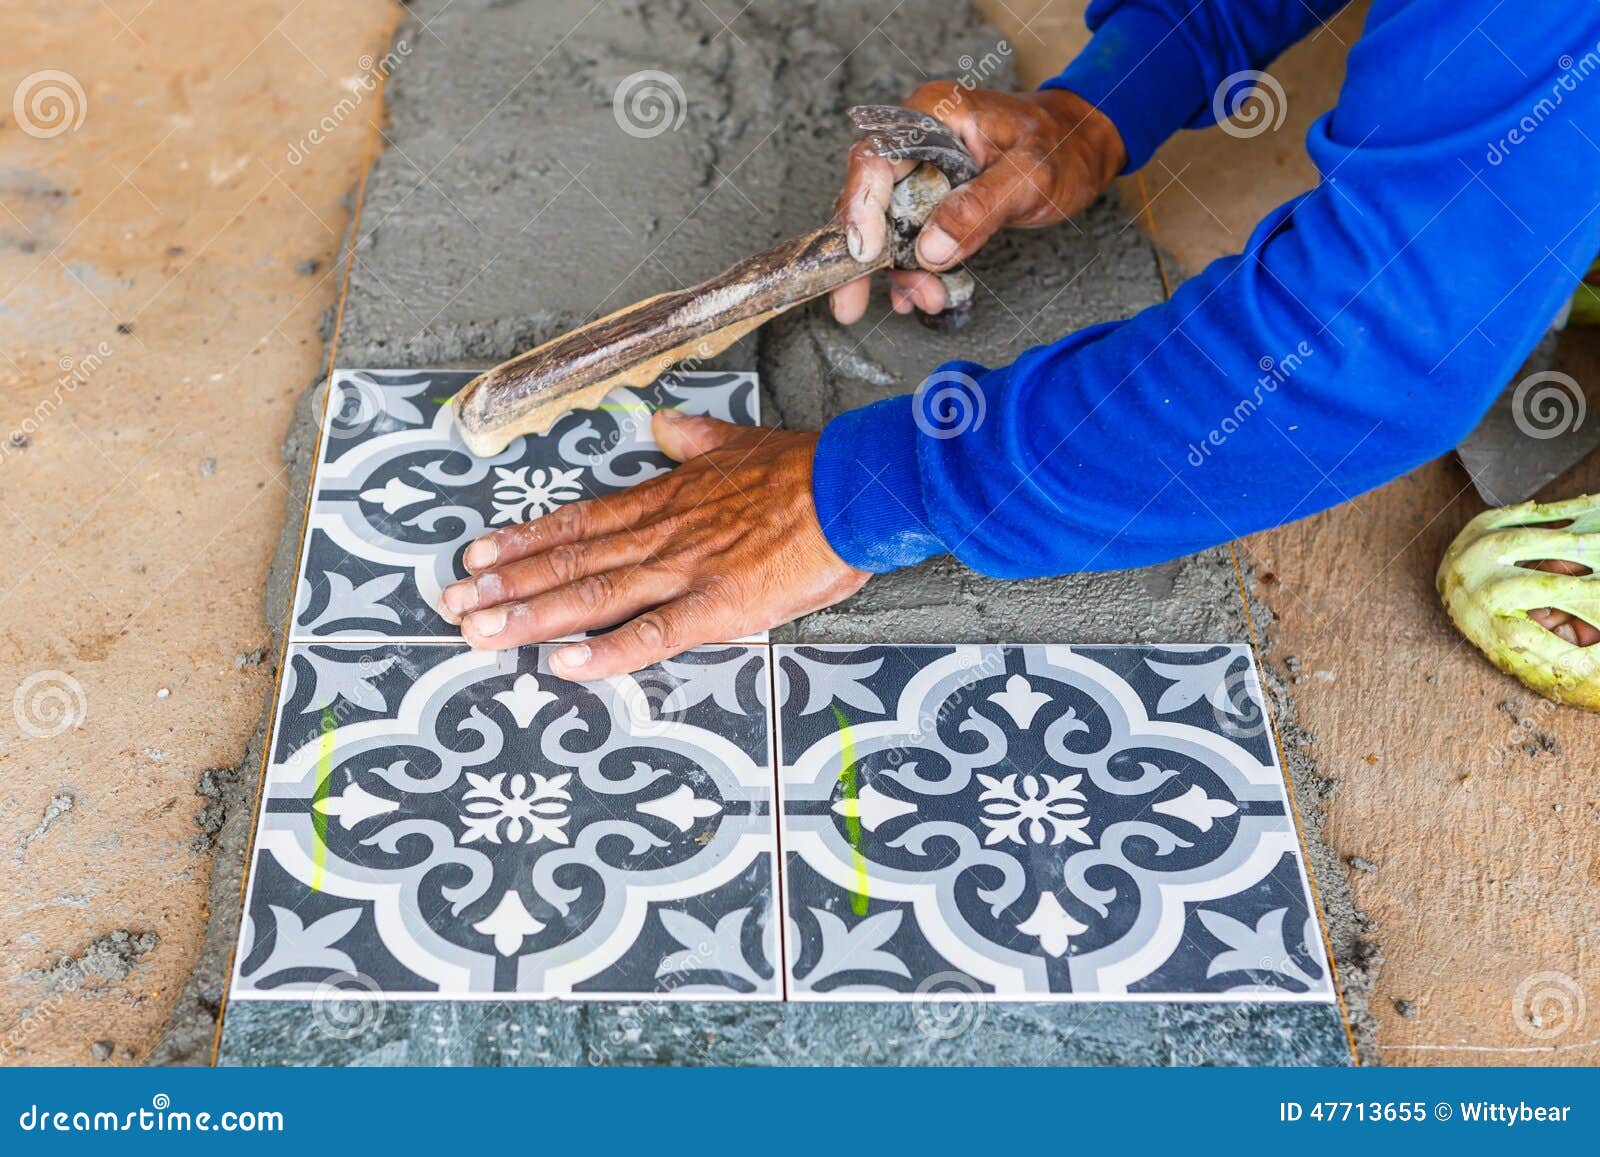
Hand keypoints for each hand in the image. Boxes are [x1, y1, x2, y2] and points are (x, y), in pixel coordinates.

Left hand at [438, 409, 870, 677]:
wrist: (854, 489)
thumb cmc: (803, 472)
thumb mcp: (739, 443)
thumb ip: (695, 441)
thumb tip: (665, 426)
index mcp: (663, 501)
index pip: (577, 523)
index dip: (523, 541)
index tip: (477, 556)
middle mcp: (659, 536)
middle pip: (567, 562)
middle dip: (504, 585)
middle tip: (452, 604)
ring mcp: (684, 572)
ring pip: (592, 596)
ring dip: (531, 616)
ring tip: (479, 632)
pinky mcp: (719, 607)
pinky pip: (652, 635)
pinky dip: (606, 653)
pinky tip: (565, 667)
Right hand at [831, 83, 1124, 322]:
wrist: (1083, 146)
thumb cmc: (1063, 146)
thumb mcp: (1030, 177)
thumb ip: (979, 208)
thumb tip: (930, 248)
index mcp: (933, 116)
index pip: (875, 159)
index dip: (861, 208)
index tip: (866, 254)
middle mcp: (916, 140)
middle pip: (868, 198)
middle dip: (864, 257)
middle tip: (849, 305)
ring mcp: (921, 170)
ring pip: (887, 226)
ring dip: (898, 270)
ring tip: (926, 299)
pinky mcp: (931, 198)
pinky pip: (909, 237)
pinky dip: (913, 269)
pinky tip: (922, 294)